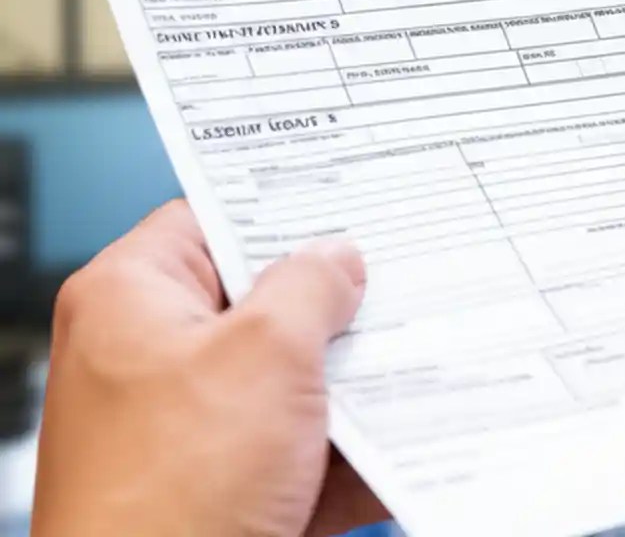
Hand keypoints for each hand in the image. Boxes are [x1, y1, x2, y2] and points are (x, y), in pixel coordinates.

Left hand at [31, 201, 387, 536]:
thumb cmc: (173, 491)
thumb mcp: (266, 355)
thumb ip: (312, 287)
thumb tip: (338, 258)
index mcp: (133, 300)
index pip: (211, 221)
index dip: (283, 210)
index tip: (350, 206)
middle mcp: (154, 358)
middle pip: (262, 305)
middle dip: (336, 308)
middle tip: (400, 285)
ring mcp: (193, 428)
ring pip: (290, 383)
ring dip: (354, 385)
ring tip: (418, 363)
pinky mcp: (227, 486)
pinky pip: (300, 450)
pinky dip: (349, 451)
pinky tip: (405, 442)